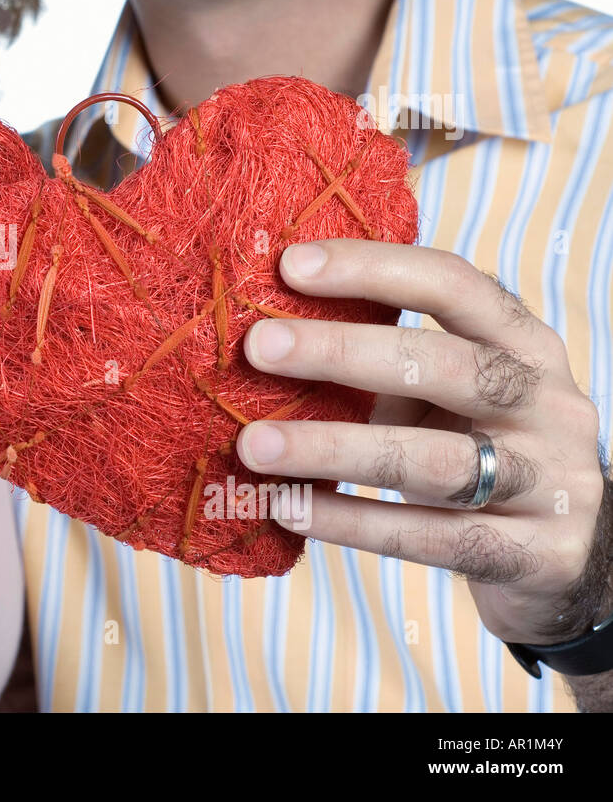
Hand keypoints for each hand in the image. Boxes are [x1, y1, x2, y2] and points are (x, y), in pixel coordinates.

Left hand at [234, 239, 611, 646]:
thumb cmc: (482, 451)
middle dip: (343, 351)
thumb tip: (270, 340)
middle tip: (258, 347)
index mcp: (527, 346)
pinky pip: (428, 538)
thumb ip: (388, 367)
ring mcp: (550, 483)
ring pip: (432, 461)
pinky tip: (289, 508)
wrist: (570, 558)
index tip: (290, 265)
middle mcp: (549, 406)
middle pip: (445, 366)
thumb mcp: (453, 396)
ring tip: (253, 446)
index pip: (454, 286)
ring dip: (333, 449)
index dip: (374, 269)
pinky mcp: (536, 555)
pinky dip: (351, 522)